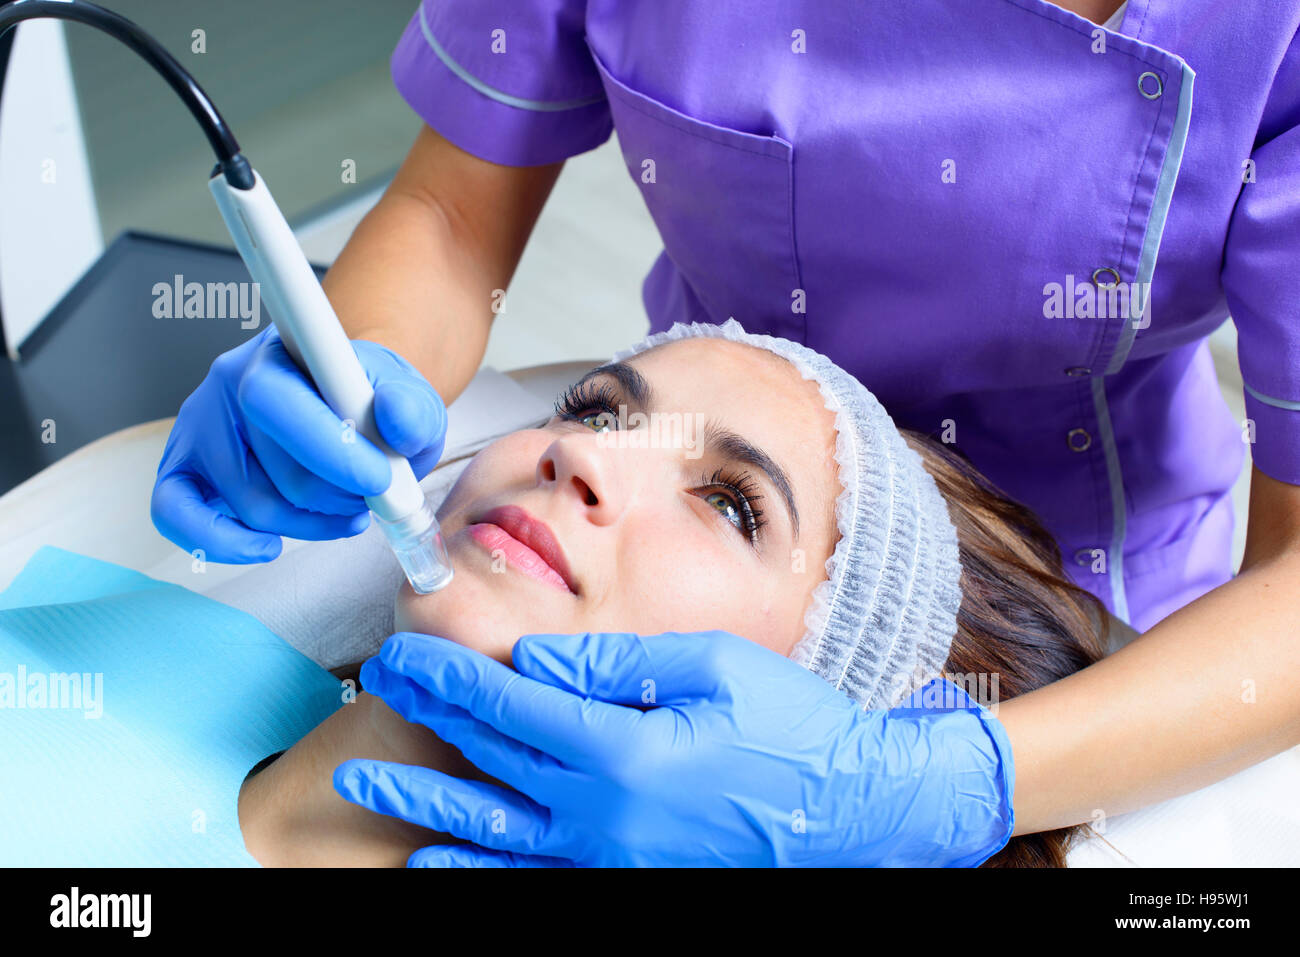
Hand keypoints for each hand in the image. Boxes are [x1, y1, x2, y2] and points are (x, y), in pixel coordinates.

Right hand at [151, 327, 445, 561]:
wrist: (350, 405)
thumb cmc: (372, 403)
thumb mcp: (410, 398)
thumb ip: (412, 409)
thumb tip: (396, 420)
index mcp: (281, 352)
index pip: (278, 401)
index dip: (329, 449)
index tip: (378, 478)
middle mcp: (228, 383)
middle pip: (275, 470)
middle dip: (335, 497)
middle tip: (373, 493)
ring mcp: (201, 427)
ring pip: (252, 505)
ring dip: (312, 523)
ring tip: (347, 506)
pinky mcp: (185, 468)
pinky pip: (176, 516)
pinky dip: (224, 542)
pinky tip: (269, 547)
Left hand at [334, 630, 1014, 866]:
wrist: (856, 812)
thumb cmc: (795, 732)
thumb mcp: (711, 671)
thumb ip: (613, 665)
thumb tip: (536, 656)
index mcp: (620, 750)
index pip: (508, 702)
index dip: (446, 674)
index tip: (398, 651)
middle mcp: (601, 814)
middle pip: (489, 757)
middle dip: (424, 716)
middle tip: (371, 688)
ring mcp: (609, 858)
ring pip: (492, 830)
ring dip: (423, 798)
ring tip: (366, 780)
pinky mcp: (626, 881)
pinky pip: (533, 881)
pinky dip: (477, 872)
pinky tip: (435, 862)